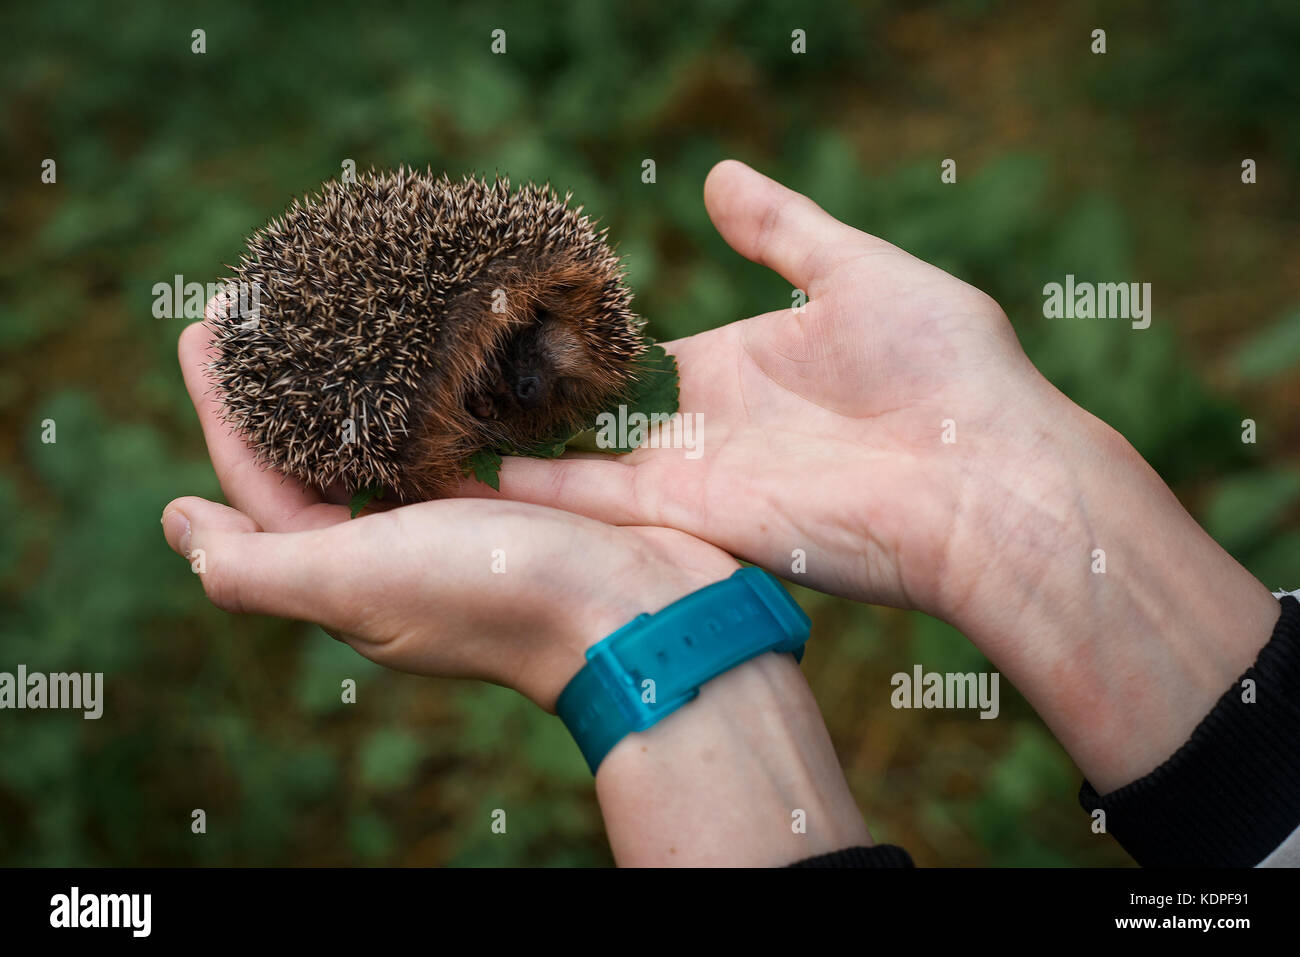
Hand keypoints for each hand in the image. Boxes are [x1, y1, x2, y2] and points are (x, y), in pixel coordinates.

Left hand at [163, 319, 738, 709]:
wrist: (640, 611)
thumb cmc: (495, 594)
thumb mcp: (356, 584)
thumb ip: (258, 563)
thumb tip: (177, 520)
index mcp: (349, 565)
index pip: (258, 479)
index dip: (223, 408)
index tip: (204, 325)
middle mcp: (398, 540)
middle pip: (320, 450)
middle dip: (286, 383)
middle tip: (267, 301)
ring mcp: (464, 513)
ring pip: (391, 430)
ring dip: (360, 374)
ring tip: (340, 306)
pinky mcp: (524, 487)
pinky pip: (459, 423)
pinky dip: (437, 380)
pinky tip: (433, 335)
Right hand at [484, 160, 1280, 790]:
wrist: (985, 478)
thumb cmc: (945, 368)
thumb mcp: (857, 270)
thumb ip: (781, 230)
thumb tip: (716, 176)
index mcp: (748, 362)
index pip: (648, 352)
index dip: (589, 339)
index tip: (522, 319)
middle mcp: (714, 421)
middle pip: (606, 410)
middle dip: (541, 403)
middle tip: (456, 380)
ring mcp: (702, 470)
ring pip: (587, 460)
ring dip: (521, 452)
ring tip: (439, 430)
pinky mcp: (697, 512)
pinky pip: (601, 501)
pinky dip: (540, 492)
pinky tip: (471, 477)